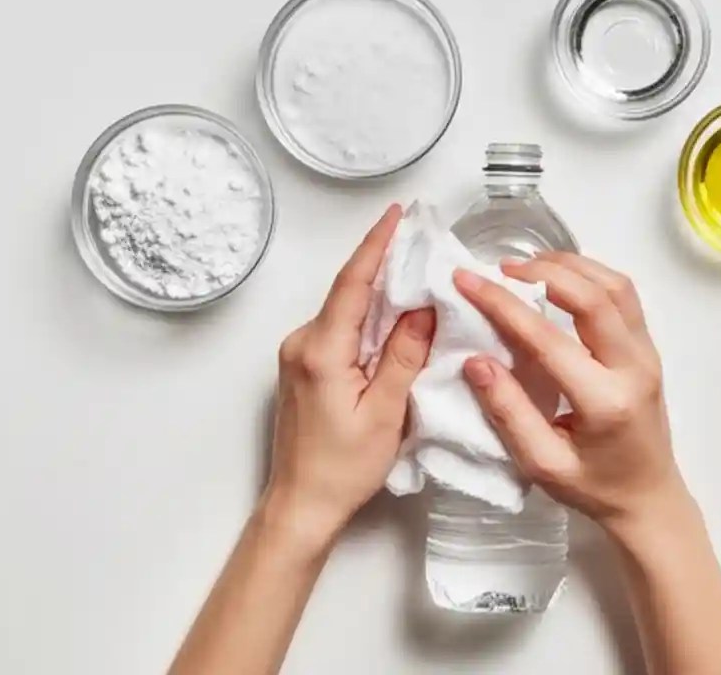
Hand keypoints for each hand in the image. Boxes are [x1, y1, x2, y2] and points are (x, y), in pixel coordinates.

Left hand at [263, 205, 433, 551]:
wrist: (301, 505)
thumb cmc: (343, 468)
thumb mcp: (385, 412)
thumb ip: (403, 356)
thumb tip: (422, 309)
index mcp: (321, 351)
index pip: (352, 284)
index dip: (376, 245)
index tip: (396, 215)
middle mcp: (302, 344)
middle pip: (348, 293)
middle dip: (384, 266)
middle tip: (420, 242)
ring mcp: (298, 355)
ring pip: (344, 312)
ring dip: (378, 297)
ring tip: (417, 280)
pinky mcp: (302, 368)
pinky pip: (339, 331)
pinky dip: (367, 322)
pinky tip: (394, 324)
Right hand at [453, 252, 687, 533]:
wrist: (648, 498)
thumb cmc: (593, 488)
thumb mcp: (542, 464)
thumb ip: (509, 412)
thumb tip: (475, 361)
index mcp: (605, 402)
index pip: (550, 339)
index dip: (505, 305)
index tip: (468, 281)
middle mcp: (634, 369)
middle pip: (594, 297)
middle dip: (544, 272)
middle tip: (500, 268)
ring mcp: (647, 355)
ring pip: (616, 286)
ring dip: (572, 266)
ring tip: (527, 265)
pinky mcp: (649, 349)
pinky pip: (624, 297)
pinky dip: (591, 275)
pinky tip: (560, 277)